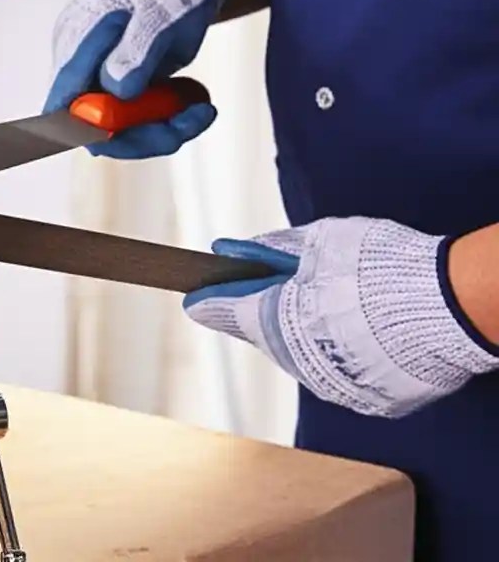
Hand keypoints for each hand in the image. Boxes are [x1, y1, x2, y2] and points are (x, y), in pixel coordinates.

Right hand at [44, 0, 227, 158]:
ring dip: (164, 127)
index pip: (61, 100)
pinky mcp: (126, 84)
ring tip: (204, 108)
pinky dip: (171, 117)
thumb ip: (136, 51)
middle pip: (94, 124)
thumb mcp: (161, 14)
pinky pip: (141, 117)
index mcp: (77, 38)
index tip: (123, 140)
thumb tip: (116, 88)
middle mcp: (83, 62)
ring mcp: (103, 74)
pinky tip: (198, 101)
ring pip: (122, 127)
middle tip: (192, 122)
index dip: (82, 130)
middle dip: (143, 133)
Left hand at [183, 217, 498, 417]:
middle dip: (271, 313)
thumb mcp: (319, 243)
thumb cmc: (379, 267)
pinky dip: (344, 356)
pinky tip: (362, 333)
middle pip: (268, 336)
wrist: (449, 305)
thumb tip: (228, 250)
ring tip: (339, 306)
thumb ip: (269, 250)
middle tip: (288, 288)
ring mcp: (331, 386)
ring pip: (304, 358)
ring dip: (310, 335)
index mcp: (273, 320)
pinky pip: (343, 376)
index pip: (225, 312)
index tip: (194, 299)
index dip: (209, 303)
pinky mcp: (368, 401)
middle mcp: (295, 361)